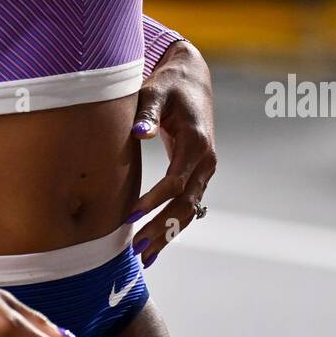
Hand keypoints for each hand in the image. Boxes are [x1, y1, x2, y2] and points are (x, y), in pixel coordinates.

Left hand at [128, 41, 214, 268]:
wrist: (192, 79)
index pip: (175, 181)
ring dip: (167, 234)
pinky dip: (172, 225)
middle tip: (136, 249)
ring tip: (144, 257)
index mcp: (196, 142)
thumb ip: (147, 113)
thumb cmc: (168, 84)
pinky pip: (186, 204)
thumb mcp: (155, 91)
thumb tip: (139, 134)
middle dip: (162, 229)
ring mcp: (204, 169)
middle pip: (185, 204)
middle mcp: (206, 160)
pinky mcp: (197, 173)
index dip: (153, 200)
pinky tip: (154, 243)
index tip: (129, 214)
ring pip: (188, 210)